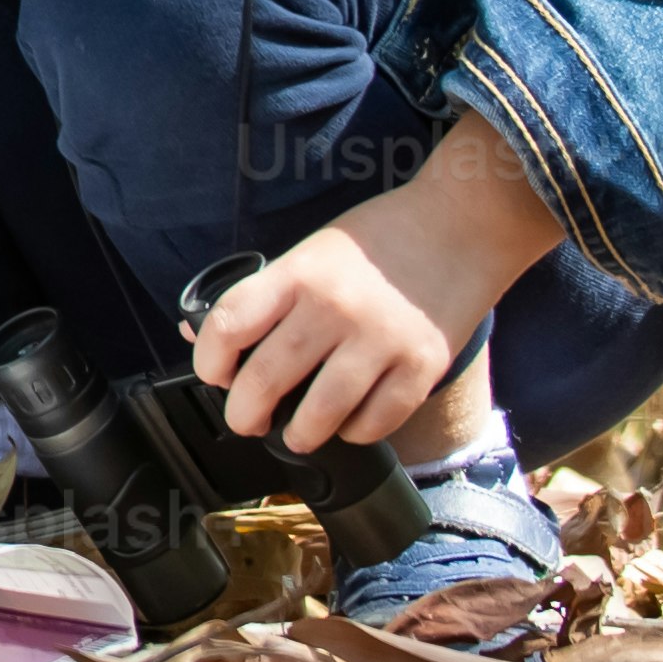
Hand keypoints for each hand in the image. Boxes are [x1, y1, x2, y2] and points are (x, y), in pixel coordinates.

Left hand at [190, 129, 547, 456]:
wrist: (460, 226)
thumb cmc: (378, 240)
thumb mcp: (311, 253)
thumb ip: (265, 295)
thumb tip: (201, 333)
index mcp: (297, 274)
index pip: (229, 325)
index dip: (209, 360)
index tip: (214, 375)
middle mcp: (333, 308)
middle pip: (265, 378)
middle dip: (245, 413)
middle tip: (246, 420)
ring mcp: (380, 340)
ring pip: (319, 412)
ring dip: (299, 435)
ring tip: (296, 435)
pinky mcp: (422, 366)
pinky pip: (377, 420)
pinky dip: (356, 432)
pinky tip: (348, 424)